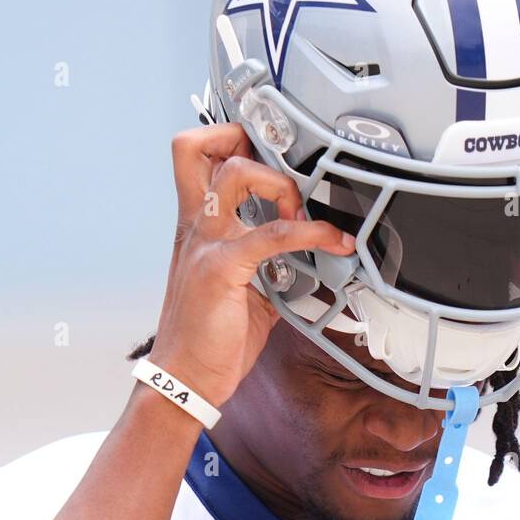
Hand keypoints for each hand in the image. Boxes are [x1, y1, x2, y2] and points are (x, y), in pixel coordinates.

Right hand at [149, 123, 353, 409]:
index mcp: (197, 228)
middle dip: (242, 141)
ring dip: (280, 183)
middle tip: (280, 174)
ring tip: (303, 213)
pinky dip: (311, 232)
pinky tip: (333, 242)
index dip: (230, 144)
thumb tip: (308, 259)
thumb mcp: (243, 291)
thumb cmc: (210, 340)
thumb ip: (269, 266)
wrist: (186, 378)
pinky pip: (273, 233)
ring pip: (235, 172)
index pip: (196, 159)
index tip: (271, 162)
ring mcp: (206, 243)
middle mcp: (195, 227)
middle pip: (196, 146)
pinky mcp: (222, 268)